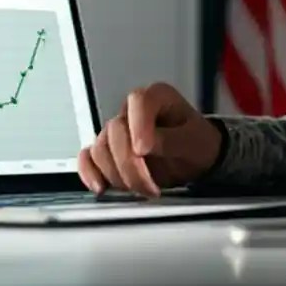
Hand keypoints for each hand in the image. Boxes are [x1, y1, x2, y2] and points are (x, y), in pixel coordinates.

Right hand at [77, 82, 222, 196]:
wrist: (196, 160)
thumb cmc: (197, 143)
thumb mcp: (192, 141)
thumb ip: (169, 140)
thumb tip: (144, 144)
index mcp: (157, 97)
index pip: (138, 102)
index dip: (138, 126)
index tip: (143, 150)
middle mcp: (133, 111)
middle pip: (115, 130)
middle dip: (130, 163)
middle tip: (149, 184)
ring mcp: (118, 131)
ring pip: (100, 149)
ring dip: (117, 174)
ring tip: (142, 188)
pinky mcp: (108, 151)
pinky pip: (88, 158)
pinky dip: (90, 173)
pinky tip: (101, 187)